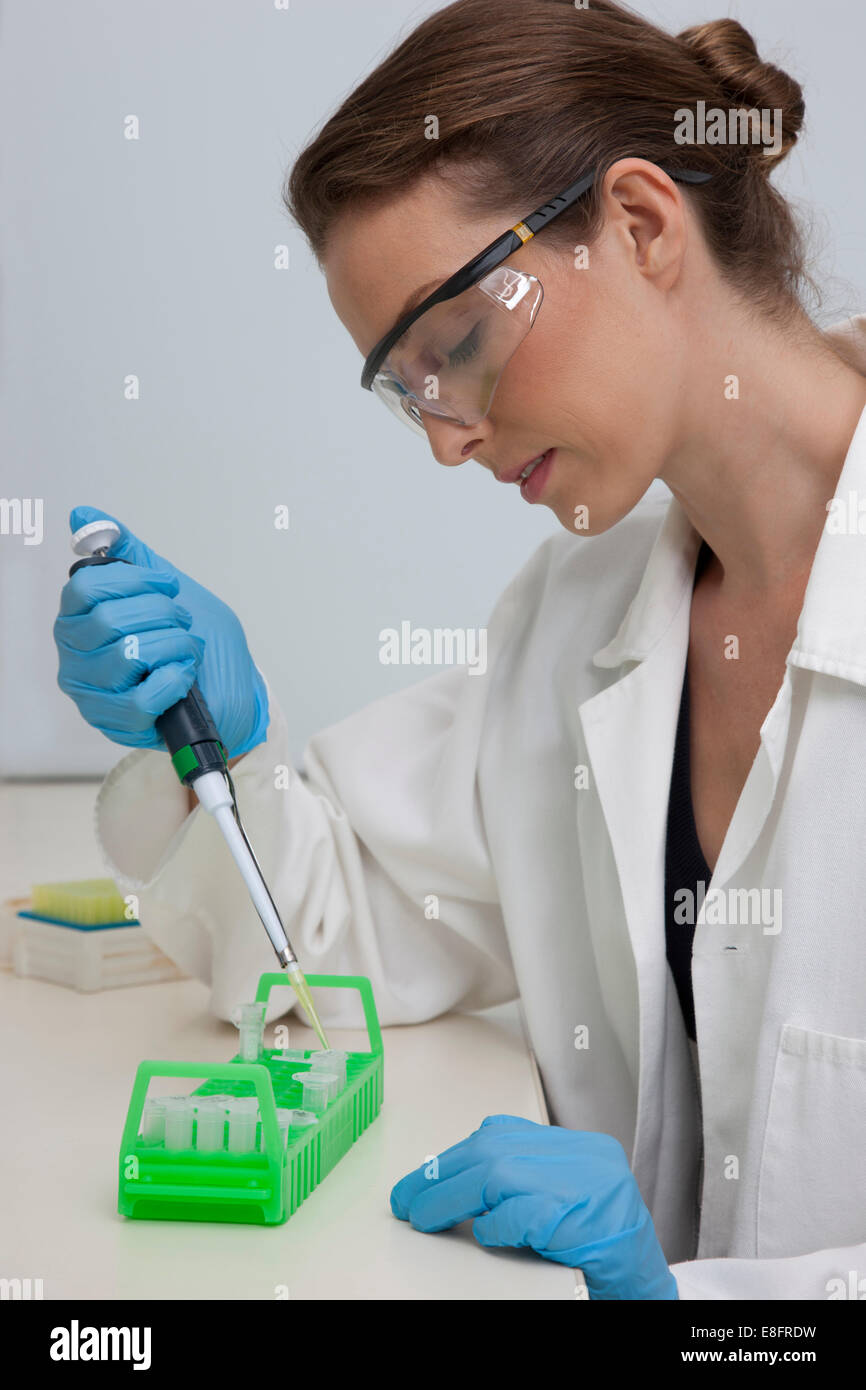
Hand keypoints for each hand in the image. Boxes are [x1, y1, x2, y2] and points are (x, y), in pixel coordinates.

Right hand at [54, 505, 268, 756]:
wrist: (234, 690)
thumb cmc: (199, 641)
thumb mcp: (166, 585)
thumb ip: (127, 553)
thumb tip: (83, 515)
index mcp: (80, 617)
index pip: (85, 587)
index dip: (136, 581)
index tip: (168, 586)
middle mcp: (76, 654)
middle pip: (109, 617)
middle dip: (163, 615)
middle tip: (182, 624)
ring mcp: (92, 692)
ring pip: (128, 653)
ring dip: (174, 647)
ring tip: (186, 652)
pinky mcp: (116, 723)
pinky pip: (141, 697)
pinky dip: (174, 680)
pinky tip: (184, 678)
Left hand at [390, 1114, 677, 1299]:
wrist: (650, 1293)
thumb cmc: (606, 1256)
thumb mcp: (566, 1203)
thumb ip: (526, 1184)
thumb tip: (458, 1186)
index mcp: (583, 1149)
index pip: (505, 1134)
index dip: (458, 1154)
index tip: (426, 1175)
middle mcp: (587, 1158)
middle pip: (494, 1150)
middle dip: (442, 1174)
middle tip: (408, 1199)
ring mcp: (589, 1185)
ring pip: (498, 1173)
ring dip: (451, 1197)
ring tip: (424, 1217)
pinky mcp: (584, 1220)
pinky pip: (522, 1213)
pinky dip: (495, 1225)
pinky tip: (486, 1236)